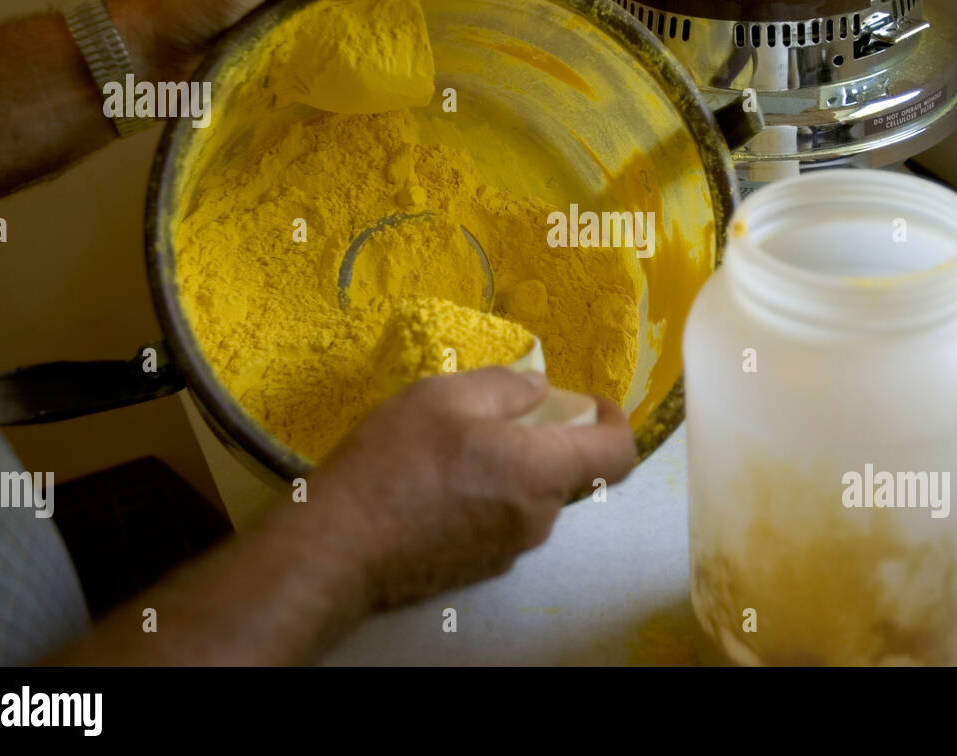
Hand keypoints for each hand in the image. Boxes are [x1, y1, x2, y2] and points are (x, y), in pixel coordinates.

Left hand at [104, 0, 373, 81]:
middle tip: (395, 69)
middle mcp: (273, 20)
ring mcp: (265, 60)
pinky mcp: (256, 95)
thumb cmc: (186, 6)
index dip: (362, 1)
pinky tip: (343, 117)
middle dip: (360, 45)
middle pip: (331, 31)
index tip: (400, 24)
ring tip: (379, 98)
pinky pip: (297, 98)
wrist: (131, 63)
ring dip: (341, 80)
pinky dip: (317, 105)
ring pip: (318, 67)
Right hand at [316, 368, 637, 608]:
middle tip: (495, 415)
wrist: (337, 548)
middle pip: (567, 473)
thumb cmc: (396, 462)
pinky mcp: (477, 569)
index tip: (590, 403)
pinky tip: (435, 484)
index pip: (619, 455)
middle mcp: (538, 519)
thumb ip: (505, 387)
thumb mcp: (445, 396)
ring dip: (510, 469)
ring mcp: (508, 551)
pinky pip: (500, 522)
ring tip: (452, 448)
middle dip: (546, 440)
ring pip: (530, 498)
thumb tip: (539, 389)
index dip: (615, 421)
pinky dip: (486, 497)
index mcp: (542, 473)